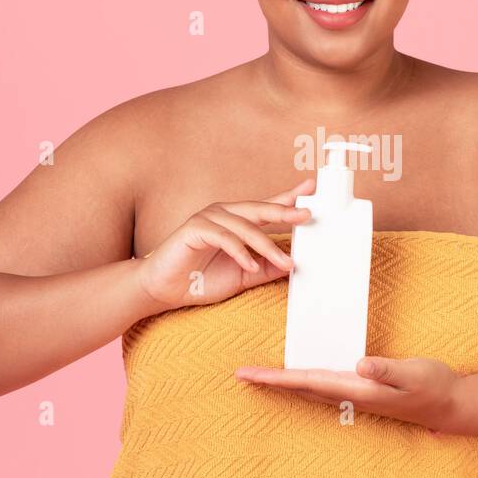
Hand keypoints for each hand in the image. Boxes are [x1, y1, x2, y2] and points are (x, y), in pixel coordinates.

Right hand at [137, 177, 313, 311]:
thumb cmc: (201, 279)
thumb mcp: (244, 276)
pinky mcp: (195, 228)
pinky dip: (239, 252)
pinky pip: (223, 237)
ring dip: (266, 246)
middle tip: (307, 215)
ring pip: (245, 226)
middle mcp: (225, 213)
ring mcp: (209, 217)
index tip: (312, 187)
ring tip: (284, 263)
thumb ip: (267, 268)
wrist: (165, 290)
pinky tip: (250, 266)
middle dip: (285, 211)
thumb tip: (295, 264)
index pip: (268, 206)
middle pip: (260, 209)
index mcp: (238, 221)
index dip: (289, 196)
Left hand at [235, 356, 461, 434]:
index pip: (306, 381)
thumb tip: (359, 365)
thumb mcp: (414, 373)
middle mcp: (349, 396)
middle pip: (299, 389)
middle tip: (240, 375)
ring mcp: (354, 396)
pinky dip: (302, 380)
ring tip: (260, 376)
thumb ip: (387, 370)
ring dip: (282, 383)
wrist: (450, 405)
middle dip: (269, 382)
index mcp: (356, 390)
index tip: (248, 375)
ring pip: (308, 389)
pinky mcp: (361, 391)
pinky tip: (298, 375)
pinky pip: (321, 386)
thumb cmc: (433, 387)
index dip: (275, 378)